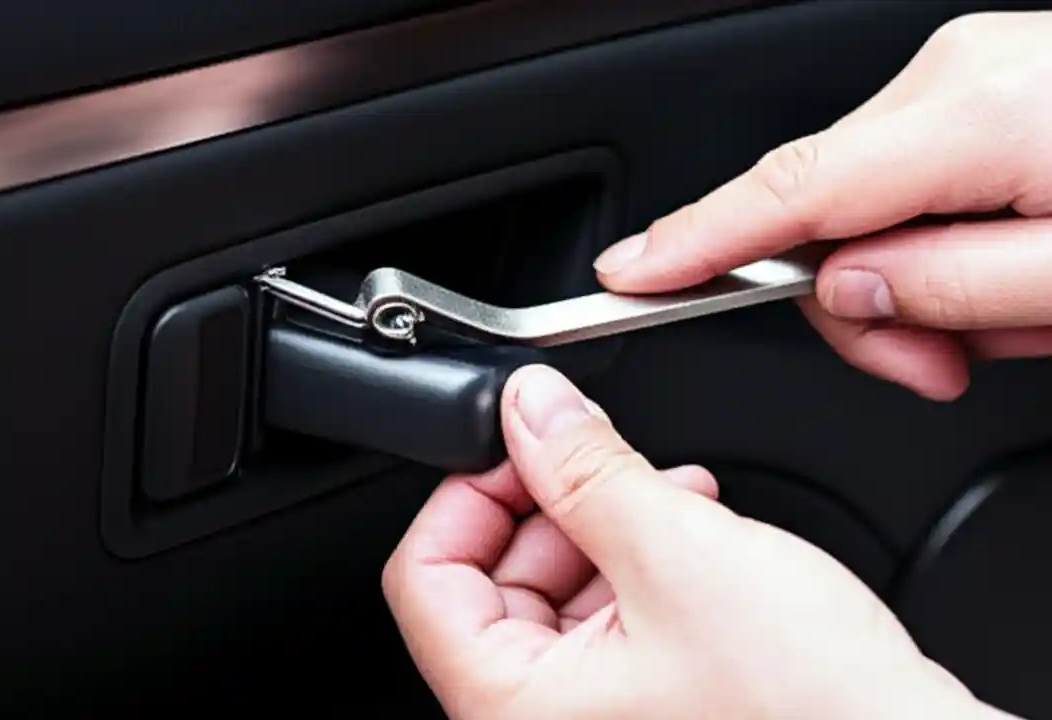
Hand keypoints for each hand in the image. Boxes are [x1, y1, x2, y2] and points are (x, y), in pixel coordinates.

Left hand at [382, 365, 1010, 718]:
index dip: (463, 493)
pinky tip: (691, 527)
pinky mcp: (653, 704)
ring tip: (666, 490)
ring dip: (603, 523)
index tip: (511, 444)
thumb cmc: (815, 710)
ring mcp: (599, 717)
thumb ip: (589, 470)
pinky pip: (611, 618)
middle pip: (489, 580)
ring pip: (556, 593)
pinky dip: (640, 562)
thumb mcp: (681, 557)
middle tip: (595, 455)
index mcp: (513, 706)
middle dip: (549, 502)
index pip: (423, 578)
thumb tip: (530, 407)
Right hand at [593, 11, 1051, 400]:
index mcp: (971, 114)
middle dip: (865, 305)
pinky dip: (947, 242)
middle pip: (823, 212)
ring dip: (920, 283)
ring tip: (1019, 314)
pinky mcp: (987, 88)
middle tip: (946, 363)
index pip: (790, 191)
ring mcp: (968, 74)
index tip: (630, 276)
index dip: (698, 241)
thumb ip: (952, 290)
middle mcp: (952, 77)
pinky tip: (1015, 267)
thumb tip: (846, 290)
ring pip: (868, 208)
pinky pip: (916, 184)